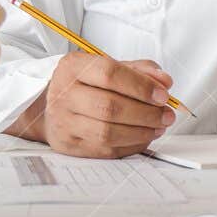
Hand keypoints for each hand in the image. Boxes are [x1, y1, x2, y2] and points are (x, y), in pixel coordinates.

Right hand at [36, 54, 177, 158]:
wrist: (50, 105)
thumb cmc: (85, 84)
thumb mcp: (108, 67)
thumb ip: (139, 70)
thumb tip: (164, 81)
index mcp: (73, 67)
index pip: (110, 74)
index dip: (141, 86)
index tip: (163, 94)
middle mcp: (63, 94)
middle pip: (109, 107)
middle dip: (146, 113)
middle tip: (166, 114)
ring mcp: (64, 122)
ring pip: (107, 132)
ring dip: (141, 132)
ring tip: (158, 126)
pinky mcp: (69, 145)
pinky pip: (105, 150)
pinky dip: (131, 145)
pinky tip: (144, 137)